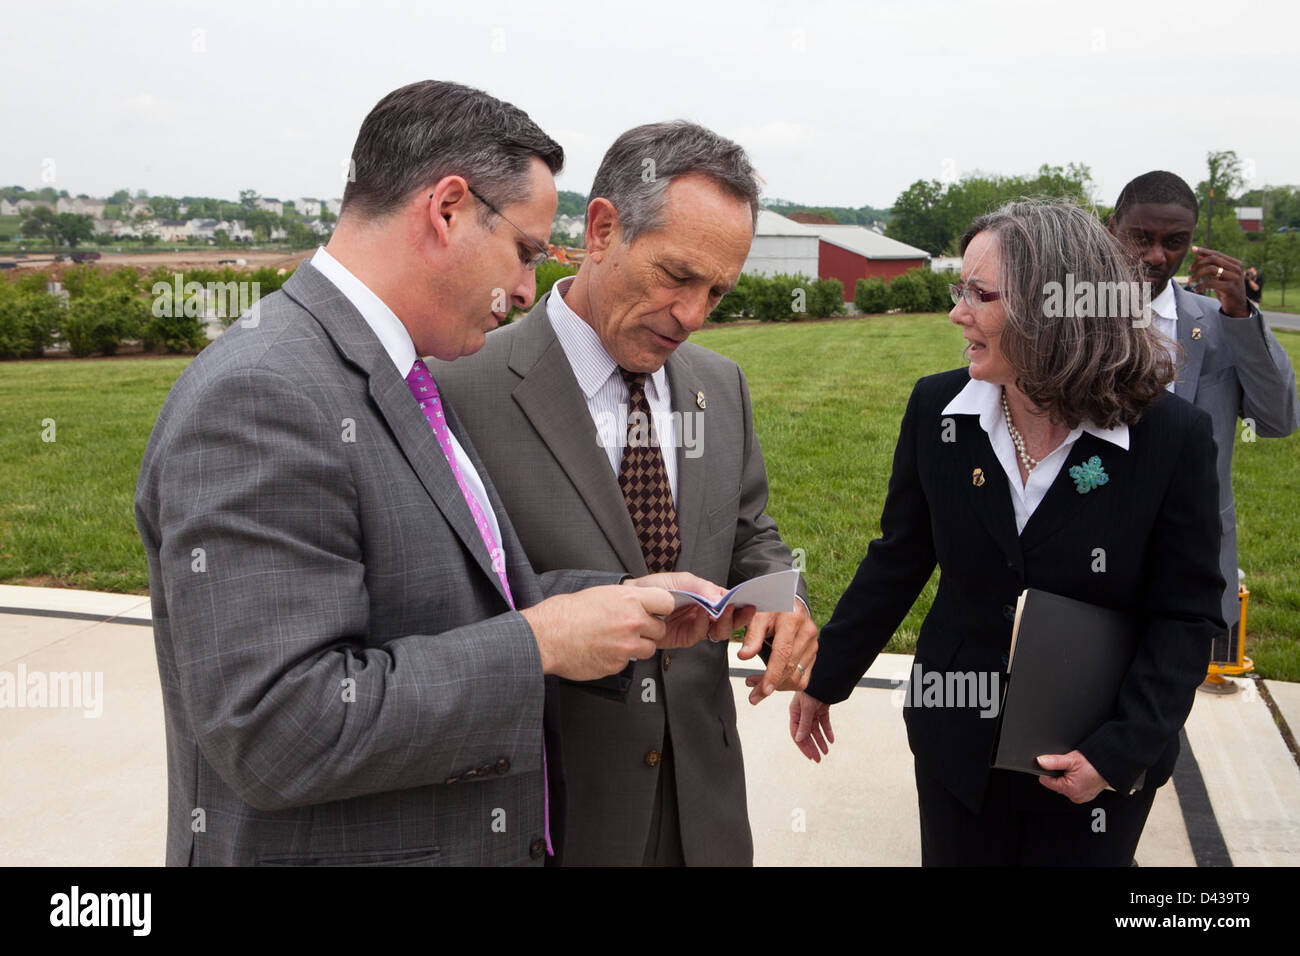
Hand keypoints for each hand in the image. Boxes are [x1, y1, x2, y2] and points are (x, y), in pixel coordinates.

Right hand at [521, 585, 669, 680]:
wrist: (547, 636)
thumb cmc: (567, 613)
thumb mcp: (601, 593)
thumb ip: (627, 599)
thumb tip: (641, 605)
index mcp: (629, 599)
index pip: (666, 602)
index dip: (661, 608)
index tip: (656, 611)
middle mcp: (632, 622)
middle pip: (660, 629)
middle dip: (648, 630)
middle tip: (630, 628)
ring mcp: (627, 645)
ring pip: (648, 649)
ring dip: (637, 646)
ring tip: (616, 640)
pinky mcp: (618, 664)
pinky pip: (629, 662)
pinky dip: (619, 658)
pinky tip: (603, 650)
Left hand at [626, 572, 755, 648]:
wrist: (633, 600)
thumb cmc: (656, 587)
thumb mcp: (682, 580)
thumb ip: (703, 588)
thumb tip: (721, 598)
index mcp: (706, 596)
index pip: (729, 602)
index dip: (740, 603)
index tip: (748, 601)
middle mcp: (704, 612)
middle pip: (729, 619)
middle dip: (738, 616)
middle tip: (742, 609)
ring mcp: (696, 626)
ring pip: (719, 631)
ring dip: (724, 622)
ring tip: (723, 610)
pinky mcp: (685, 638)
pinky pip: (701, 634)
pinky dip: (704, 624)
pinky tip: (704, 614)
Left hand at [739, 603, 818, 703]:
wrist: (789, 599)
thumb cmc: (770, 605)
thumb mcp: (757, 614)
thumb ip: (752, 635)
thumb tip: (744, 656)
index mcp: (793, 620)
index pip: (783, 653)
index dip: (772, 674)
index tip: (762, 691)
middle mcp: (807, 632)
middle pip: (790, 668)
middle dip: (770, 686)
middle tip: (753, 695)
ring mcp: (813, 644)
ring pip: (797, 676)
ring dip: (777, 686)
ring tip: (757, 684)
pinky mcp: (814, 653)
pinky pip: (803, 678)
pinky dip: (787, 684)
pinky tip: (773, 681)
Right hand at [789, 691, 832, 761]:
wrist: (825, 677)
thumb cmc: (811, 690)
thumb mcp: (807, 707)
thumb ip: (804, 724)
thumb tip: (799, 739)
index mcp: (795, 713)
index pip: (796, 734)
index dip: (803, 746)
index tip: (809, 757)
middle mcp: (802, 713)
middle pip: (806, 734)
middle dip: (813, 747)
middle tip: (818, 759)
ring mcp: (812, 711)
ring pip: (816, 730)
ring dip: (821, 741)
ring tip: (826, 752)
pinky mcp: (821, 709)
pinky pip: (824, 723)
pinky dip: (828, 731)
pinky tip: (831, 740)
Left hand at [1035, 750, 1108, 802]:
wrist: (1110, 765)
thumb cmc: (1094, 763)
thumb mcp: (1071, 759)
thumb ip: (1053, 761)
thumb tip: (1040, 761)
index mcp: (1070, 790)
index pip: (1046, 781)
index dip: (1048, 771)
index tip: (1055, 765)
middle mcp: (1075, 797)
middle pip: (1055, 784)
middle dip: (1059, 774)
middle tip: (1070, 767)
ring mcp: (1081, 797)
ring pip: (1064, 786)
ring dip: (1067, 778)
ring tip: (1077, 771)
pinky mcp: (1086, 795)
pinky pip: (1073, 788)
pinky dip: (1075, 781)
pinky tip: (1081, 775)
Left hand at [1189, 245, 1249, 316]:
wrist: (1237, 306)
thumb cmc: (1226, 289)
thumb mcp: (1220, 276)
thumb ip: (1212, 265)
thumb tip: (1198, 254)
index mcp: (1235, 263)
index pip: (1217, 254)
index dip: (1204, 251)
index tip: (1192, 249)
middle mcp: (1237, 268)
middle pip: (1213, 259)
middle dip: (1198, 263)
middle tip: (1189, 269)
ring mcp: (1234, 278)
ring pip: (1211, 269)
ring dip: (1197, 275)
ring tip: (1190, 281)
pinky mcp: (1229, 288)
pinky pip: (1210, 283)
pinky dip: (1200, 286)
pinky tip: (1196, 290)